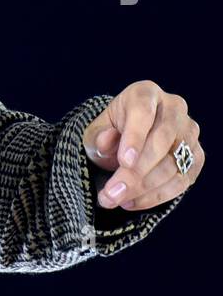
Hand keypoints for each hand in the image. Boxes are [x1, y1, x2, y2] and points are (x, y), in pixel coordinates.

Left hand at [82, 80, 203, 210]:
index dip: (135, 137)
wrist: (132, 141)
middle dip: (136, 172)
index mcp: (146, 93)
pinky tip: (133, 202)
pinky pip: (182, 181)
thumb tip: (106, 142)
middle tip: (113, 193)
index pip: (143, 112)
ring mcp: (190, 133)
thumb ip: (99, 135)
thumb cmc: (113, 131)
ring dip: (143, 188)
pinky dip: (156, 196)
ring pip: (172, 164)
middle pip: (161, 141)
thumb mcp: (97, 130)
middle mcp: (173, 108)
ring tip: (117, 200)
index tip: (124, 162)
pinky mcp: (197, 157)